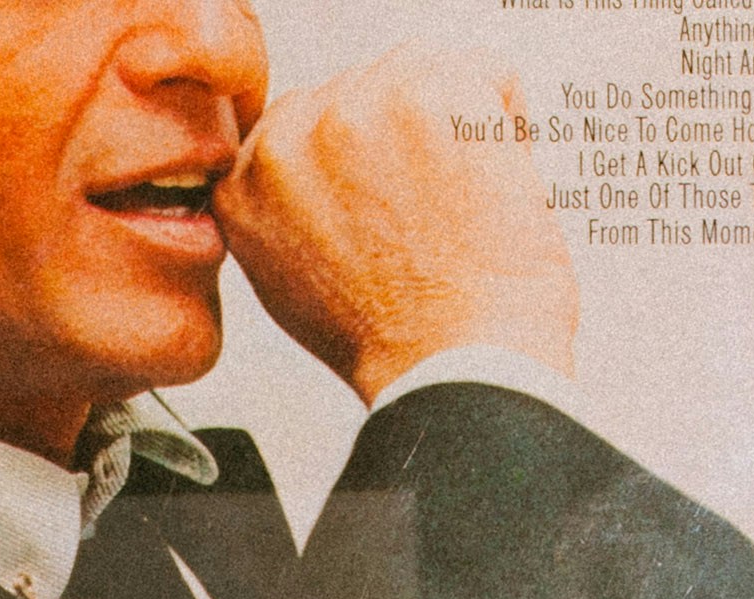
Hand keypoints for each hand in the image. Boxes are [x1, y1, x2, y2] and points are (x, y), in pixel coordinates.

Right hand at [220, 49, 580, 404]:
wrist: (458, 371)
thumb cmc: (402, 348)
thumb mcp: (297, 288)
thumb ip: (294, 213)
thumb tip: (328, 178)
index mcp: (247, 184)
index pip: (307, 120)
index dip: (366, 158)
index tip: (391, 201)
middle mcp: (288, 139)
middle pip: (364, 87)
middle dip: (406, 138)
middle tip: (434, 214)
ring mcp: (353, 111)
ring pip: (423, 73)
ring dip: (455, 127)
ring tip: (462, 206)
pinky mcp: (424, 95)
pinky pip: (488, 76)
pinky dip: (507, 126)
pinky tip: (495, 188)